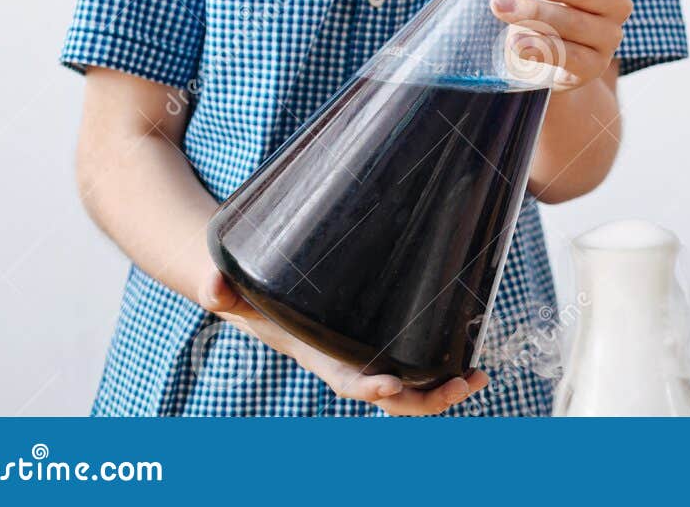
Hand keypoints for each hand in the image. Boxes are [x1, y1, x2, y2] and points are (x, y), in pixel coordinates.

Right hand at [198, 267, 486, 414]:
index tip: (391, 385)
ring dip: (445, 388)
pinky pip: (417, 364)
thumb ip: (221, 290)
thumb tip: (211, 290)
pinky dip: (443, 367)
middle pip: (392, 397)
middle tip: (462, 384)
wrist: (265, 298)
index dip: (370, 386)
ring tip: (478, 376)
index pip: (347, 381)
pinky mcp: (384, 341)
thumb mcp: (235, 291)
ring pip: (412, 387)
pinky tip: (471, 358)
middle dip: (427, 399)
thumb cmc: (252, 297)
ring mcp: (370, 356)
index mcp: (321, 358)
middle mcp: (350, 364)